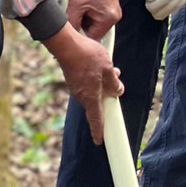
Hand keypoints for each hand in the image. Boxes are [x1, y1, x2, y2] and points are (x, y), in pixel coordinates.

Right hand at [43, 22, 122, 144]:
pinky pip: (86, 84)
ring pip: (92, 91)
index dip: (99, 131)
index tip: (99, 141)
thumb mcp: (107, 69)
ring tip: (111, 70)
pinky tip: (99, 65)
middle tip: (116, 85)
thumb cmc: (87, 57)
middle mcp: (81, 95)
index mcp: (91, 97)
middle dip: (107, 96)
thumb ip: (114, 83)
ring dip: (102, 84)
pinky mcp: (72, 79)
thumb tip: (118, 91)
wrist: (66, 45)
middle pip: (96, 103)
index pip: (97, 118)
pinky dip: (94, 79)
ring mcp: (75, 87)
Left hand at [66, 0, 121, 41]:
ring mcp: (113, 11)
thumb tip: (66, 36)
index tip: (68, 34)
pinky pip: (97, 16)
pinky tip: (82, 5)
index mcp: (109, 19)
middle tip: (70, 19)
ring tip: (77, 9)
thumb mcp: (76, 5)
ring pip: (94, 24)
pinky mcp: (109, 6)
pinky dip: (88, 13)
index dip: (78, 37)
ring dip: (84, 20)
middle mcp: (114, 18)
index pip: (92, 39)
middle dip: (81, 27)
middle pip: (94, 32)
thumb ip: (72, 24)